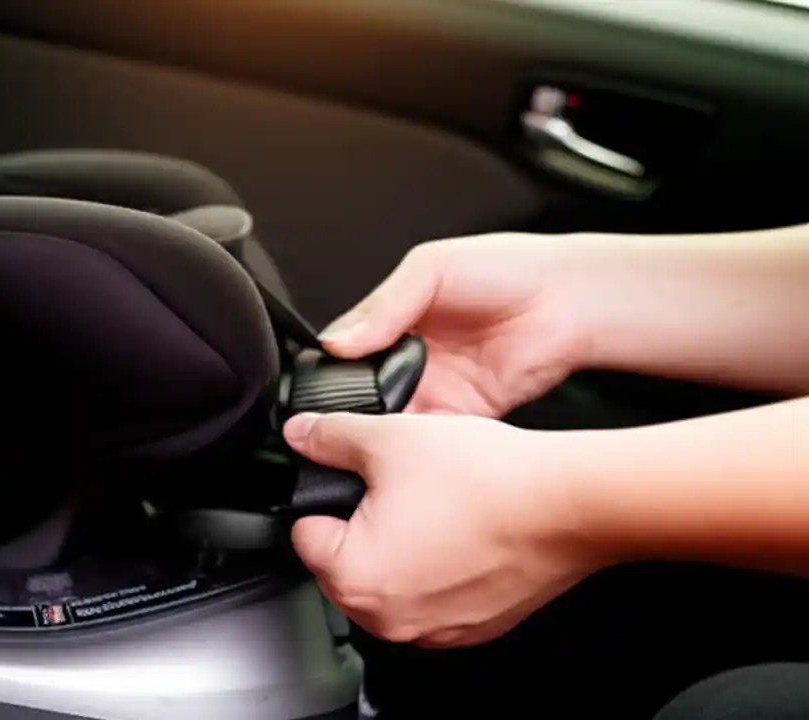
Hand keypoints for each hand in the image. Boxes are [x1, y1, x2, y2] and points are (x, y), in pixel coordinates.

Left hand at [285, 411, 599, 647]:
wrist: (570, 504)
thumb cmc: (486, 479)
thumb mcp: (389, 438)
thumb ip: (330, 437)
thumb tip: (302, 434)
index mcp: (354, 578)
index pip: (305, 534)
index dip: (326, 496)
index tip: (353, 479)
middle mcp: (389, 619)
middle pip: (343, 564)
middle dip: (360, 525)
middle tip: (399, 488)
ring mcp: (433, 630)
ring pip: (389, 581)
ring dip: (400, 547)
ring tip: (435, 507)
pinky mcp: (472, 628)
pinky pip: (432, 596)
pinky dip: (438, 567)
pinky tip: (463, 531)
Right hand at [319, 234, 592, 416]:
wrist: (571, 299)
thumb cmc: (509, 268)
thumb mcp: (431, 269)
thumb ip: (383, 306)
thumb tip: (337, 342)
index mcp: (394, 318)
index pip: (345, 350)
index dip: (330, 367)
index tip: (315, 386)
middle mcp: (410, 357)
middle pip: (364, 392)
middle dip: (351, 406)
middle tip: (337, 417)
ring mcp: (436, 387)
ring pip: (393, 419)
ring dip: (383, 428)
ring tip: (371, 431)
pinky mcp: (464, 414)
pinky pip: (431, 437)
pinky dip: (418, 443)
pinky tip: (408, 441)